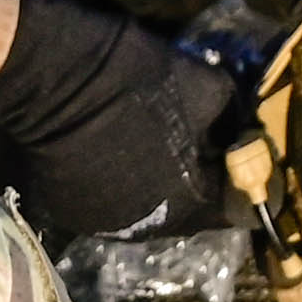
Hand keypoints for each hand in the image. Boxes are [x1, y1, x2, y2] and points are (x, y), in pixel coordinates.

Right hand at [0, 0, 255, 249]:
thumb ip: (233, 120)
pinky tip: (117, 154)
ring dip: (157, 189)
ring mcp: (102, 223)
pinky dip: (119, 185)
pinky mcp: (67, 210)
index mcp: (187, 204)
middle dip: (199, 186)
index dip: (244, 186)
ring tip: (157, 151)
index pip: (235, 211)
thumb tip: (243, 134)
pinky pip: (107, 203)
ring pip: (145, 213)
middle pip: (188, 215)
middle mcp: (146, 228)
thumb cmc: (138, 79)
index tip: (245, 162)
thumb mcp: (209, 88)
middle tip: (202, 150)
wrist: (56, 73)